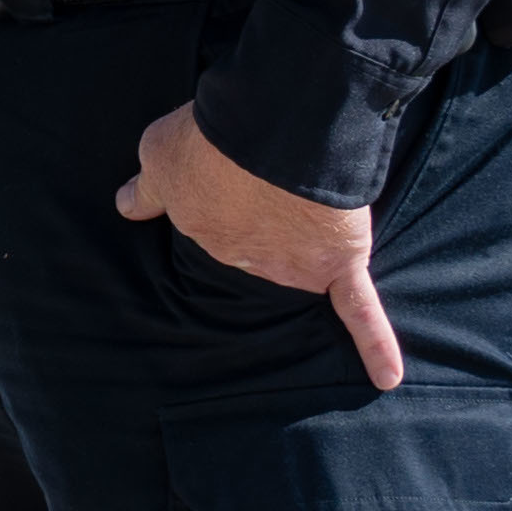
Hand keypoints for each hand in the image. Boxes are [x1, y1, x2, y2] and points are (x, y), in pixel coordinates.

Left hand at [117, 100, 403, 391]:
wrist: (272, 134)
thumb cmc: (211, 139)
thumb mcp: (158, 154)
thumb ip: (147, 186)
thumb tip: (125, 206)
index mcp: (204, 233)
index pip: (206, 233)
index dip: (213, 207)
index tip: (218, 192)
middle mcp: (247, 260)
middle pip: (252, 256)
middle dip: (255, 228)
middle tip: (263, 194)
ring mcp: (294, 268)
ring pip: (298, 276)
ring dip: (301, 259)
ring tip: (302, 228)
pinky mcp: (339, 263)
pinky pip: (360, 312)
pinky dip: (375, 344)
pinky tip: (386, 377)